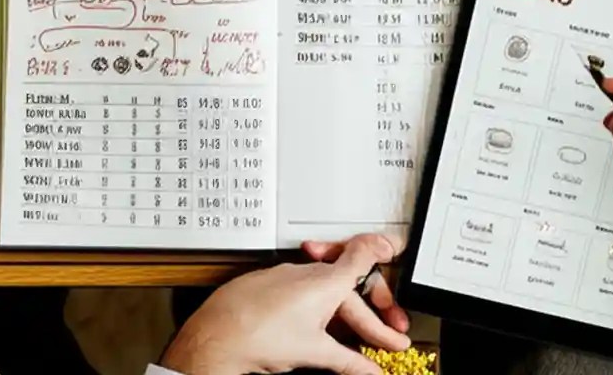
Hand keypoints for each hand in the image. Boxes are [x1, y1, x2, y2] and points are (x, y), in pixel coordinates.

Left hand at [160, 233, 410, 374]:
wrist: (216, 336)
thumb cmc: (259, 336)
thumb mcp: (315, 352)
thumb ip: (349, 361)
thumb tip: (370, 371)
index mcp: (325, 282)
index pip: (362, 257)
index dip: (381, 250)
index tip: (395, 249)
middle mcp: (306, 273)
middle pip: (349, 288)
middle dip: (373, 314)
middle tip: (388, 337)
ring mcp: (285, 278)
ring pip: (326, 291)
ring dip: (346, 313)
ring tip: (356, 338)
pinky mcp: (267, 286)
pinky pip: (302, 293)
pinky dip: (319, 310)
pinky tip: (318, 328)